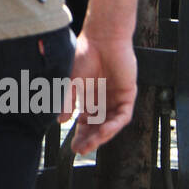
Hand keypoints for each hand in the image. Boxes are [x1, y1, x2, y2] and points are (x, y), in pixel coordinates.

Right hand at [60, 30, 136, 155]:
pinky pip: (123, 115)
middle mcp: (104, 102)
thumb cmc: (86, 55)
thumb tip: (61, 121)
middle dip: (90, 140)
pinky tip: (104, 130)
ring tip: (91, 144)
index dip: (80, 136)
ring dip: (102, 136)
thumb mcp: (72, 82)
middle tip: (81, 150)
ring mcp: (116, 99)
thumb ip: (68, 102)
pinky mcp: (127, 94)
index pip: (86, 124)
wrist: (102, 38)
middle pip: (98, 128)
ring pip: (111, 125)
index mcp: (90, 99)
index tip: (72, 148)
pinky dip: (114, 124)